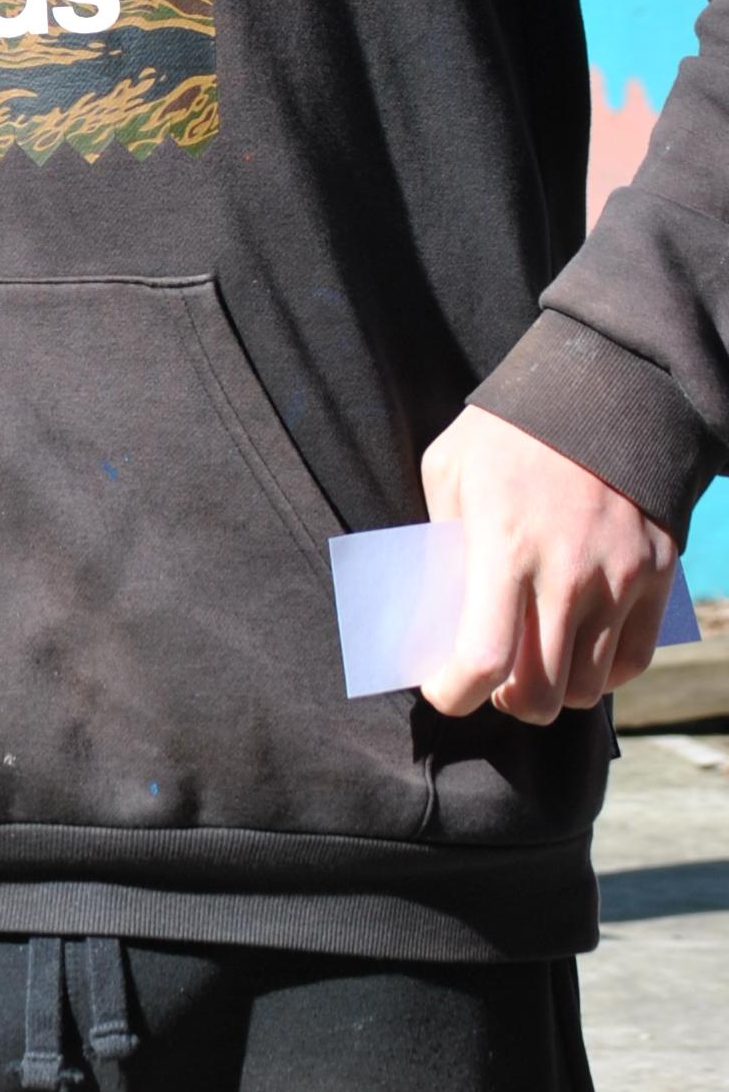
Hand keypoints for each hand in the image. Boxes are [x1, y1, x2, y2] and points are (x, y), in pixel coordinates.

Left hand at [419, 404, 677, 723]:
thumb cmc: (509, 433)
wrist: (603, 389)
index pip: (482, 660)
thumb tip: (434, 611)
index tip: (441, 687)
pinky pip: (631, 661)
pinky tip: (576, 651)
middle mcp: (568, 574)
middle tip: (491, 680)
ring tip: (534, 660)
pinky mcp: (657, 575)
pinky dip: (600, 673)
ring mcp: (620, 578)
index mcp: (504, 548)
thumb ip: (440, 544)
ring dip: (553, 689)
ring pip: (586, 687)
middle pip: (540, 694)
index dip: (454, 694)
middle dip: (506, 702)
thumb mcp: (449, 473)